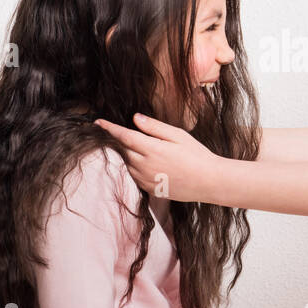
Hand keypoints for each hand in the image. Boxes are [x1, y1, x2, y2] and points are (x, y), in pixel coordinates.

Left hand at [95, 113, 221, 202]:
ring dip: (130, 155)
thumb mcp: (178, 135)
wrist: (209, 182)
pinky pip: (135, 176)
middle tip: (136, 135)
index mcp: (152, 149)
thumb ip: (154, 127)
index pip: (123, 136)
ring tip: (151, 151)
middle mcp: (145, 166)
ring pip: (128, 163)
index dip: (109, 128)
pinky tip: (153, 164)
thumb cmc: (197, 155)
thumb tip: (135, 118)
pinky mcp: (149, 189)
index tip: (98, 122)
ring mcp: (146, 179)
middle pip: (124, 149)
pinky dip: (137, 167)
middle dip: (123, 140)